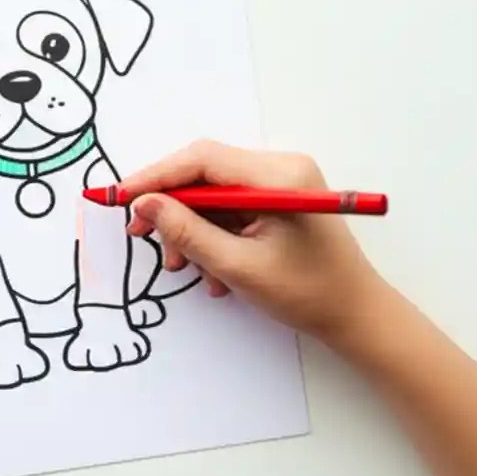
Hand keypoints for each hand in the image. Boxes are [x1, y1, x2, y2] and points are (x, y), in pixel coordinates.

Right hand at [121, 140, 385, 341]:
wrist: (356, 315)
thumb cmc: (308, 293)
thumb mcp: (238, 266)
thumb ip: (188, 233)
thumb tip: (145, 205)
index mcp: (279, 176)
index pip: (202, 160)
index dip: (156, 177)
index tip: (120, 197)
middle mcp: (281, 169)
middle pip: (204, 174)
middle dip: (171, 208)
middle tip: (140, 237)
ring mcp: (281, 184)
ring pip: (213, 195)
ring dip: (191, 231)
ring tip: (185, 269)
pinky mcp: (278, 201)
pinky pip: (230, 210)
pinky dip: (213, 237)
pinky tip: (214, 273)